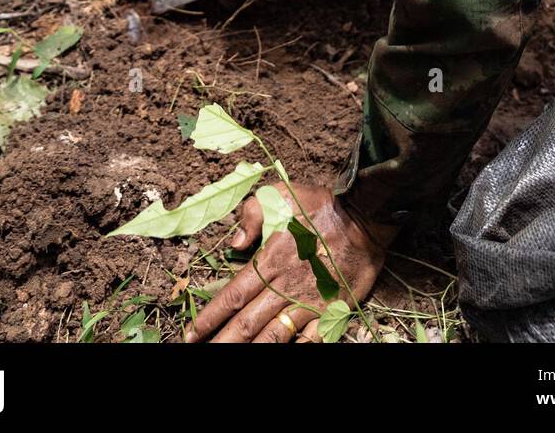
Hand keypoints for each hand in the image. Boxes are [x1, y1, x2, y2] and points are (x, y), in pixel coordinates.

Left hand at [184, 182, 391, 343]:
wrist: (364, 218)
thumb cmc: (319, 205)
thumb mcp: (279, 194)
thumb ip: (252, 215)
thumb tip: (234, 243)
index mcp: (269, 261)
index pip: (232, 296)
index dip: (209, 318)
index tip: (191, 334)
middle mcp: (284, 287)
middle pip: (246, 324)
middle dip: (222, 342)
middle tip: (201, 355)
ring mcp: (307, 303)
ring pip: (273, 337)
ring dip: (250, 351)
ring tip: (228, 360)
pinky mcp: (330, 312)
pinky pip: (309, 341)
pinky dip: (294, 350)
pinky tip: (279, 355)